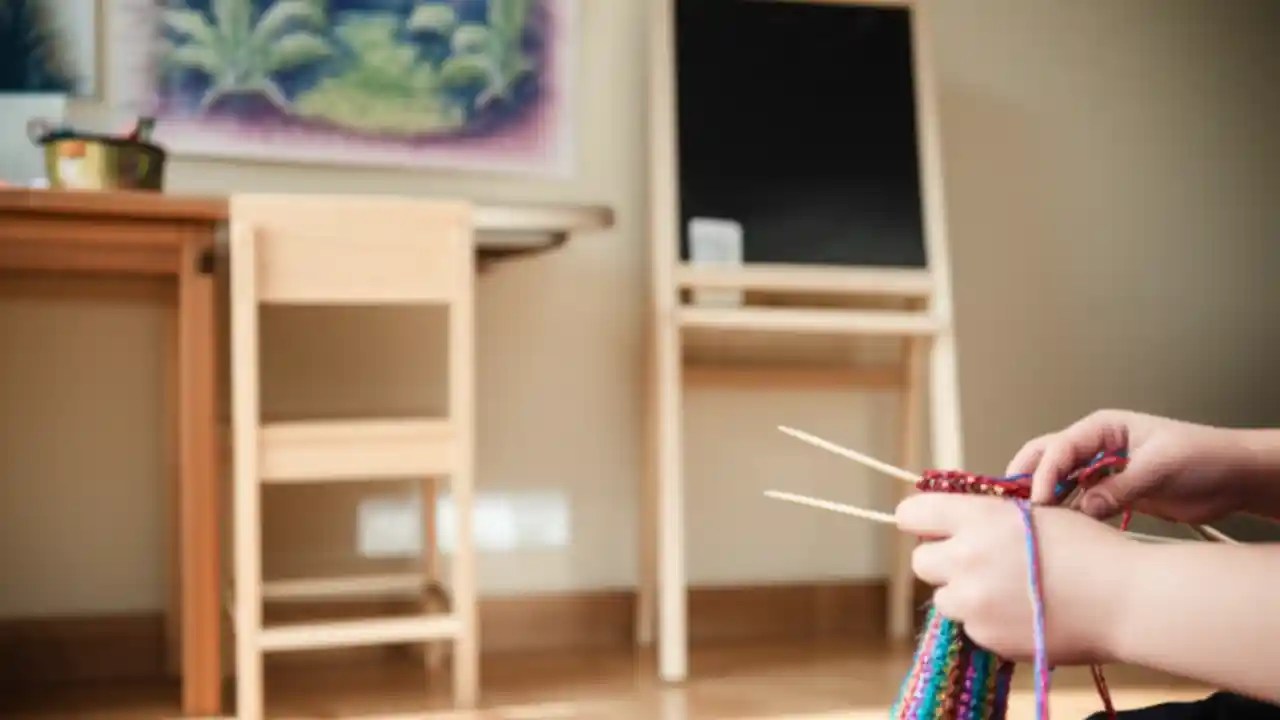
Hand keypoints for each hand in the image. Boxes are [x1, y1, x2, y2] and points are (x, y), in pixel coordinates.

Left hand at [896, 493, 1135, 664]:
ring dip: (963, 595)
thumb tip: (948, 522)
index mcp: (977, 518)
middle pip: (920, 560)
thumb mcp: (1032, 512)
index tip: (930, 526)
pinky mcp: (987, 636)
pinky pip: (970, 627)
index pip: (911, 513)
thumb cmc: (1087, 548)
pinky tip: (1024, 613)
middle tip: (974, 562)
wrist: (1126, 599)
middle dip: (942, 560)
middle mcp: (966, 558)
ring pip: (943, 598)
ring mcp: (974, 602)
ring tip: (1006, 591)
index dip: (919, 519)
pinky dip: (988, 622)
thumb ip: (983, 517)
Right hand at [1008, 409, 1249, 523]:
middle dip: (1026, 479)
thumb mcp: (1160, 467)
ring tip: (1031, 522)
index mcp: (1103, 428)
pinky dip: (1068, 515)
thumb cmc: (1203, 456)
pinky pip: (1080, 503)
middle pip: (1047, 458)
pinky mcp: (1112, 494)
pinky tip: (1061, 531)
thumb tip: (1083, 509)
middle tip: (1010, 504)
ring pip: (1060, 483)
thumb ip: (1120, 487)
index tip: (1036, 502)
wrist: (1234, 477)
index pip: (1060, 448)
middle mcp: (1096, 447)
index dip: (1043, 474)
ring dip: (1045, 499)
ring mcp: (1102, 471)